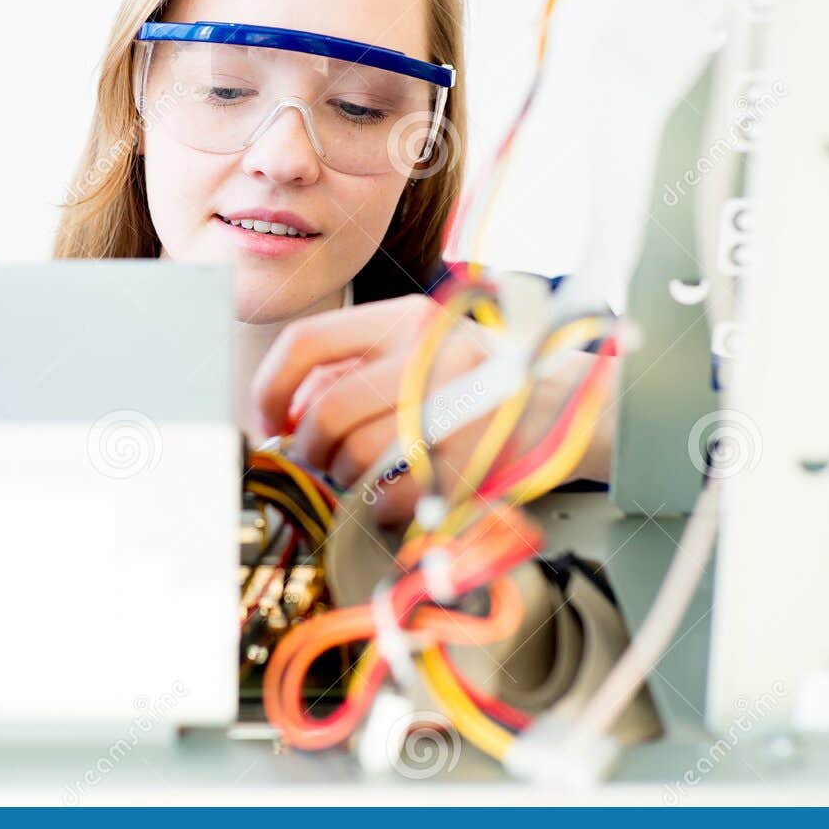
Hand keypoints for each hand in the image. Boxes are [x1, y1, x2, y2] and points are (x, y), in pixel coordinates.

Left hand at [252, 295, 614, 527]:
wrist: (558, 406)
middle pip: (330, 408)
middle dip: (311, 447)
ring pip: (360, 457)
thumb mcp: (414, 350)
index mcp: (406, 319)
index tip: (271, 422)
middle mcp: (433, 352)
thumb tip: (279, 417)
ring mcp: (460, 406)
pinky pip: (397, 498)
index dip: (271, 388)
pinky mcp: (477, 459)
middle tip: (321, 459)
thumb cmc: (468, 383)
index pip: (308, 342)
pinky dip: (382, 509)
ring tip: (365, 476)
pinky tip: (396, 497)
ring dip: (348, 480)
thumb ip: (350, 370)